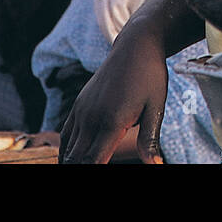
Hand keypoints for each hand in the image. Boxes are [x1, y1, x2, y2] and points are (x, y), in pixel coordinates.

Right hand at [59, 19, 169, 163]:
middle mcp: (92, 117)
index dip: (94, 172)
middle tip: (94, 169)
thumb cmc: (150, 76)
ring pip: (68, 148)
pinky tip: (72, 159)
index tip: (97, 175)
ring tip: (77, 169)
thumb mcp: (156, 108)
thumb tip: (154, 164)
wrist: (135, 46)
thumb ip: (150, 139)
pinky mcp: (79, 104)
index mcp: (112, 121)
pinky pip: (65, 133)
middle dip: (81, 169)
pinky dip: (66, 150)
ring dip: (71, 162)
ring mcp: (82, 110)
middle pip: (77, 158)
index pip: (94, 160)